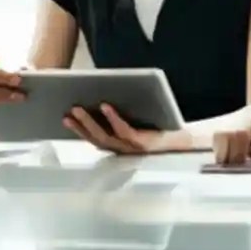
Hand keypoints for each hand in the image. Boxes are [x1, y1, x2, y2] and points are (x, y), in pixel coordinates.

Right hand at [64, 103, 180, 154]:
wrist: (186, 139)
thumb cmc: (161, 129)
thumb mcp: (137, 125)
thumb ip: (120, 119)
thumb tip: (100, 99)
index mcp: (120, 147)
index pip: (94, 140)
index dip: (78, 131)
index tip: (64, 118)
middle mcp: (123, 151)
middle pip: (96, 139)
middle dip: (80, 125)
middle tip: (68, 111)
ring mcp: (132, 148)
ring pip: (106, 136)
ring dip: (90, 122)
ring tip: (79, 108)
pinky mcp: (143, 143)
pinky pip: (124, 130)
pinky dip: (113, 119)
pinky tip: (105, 106)